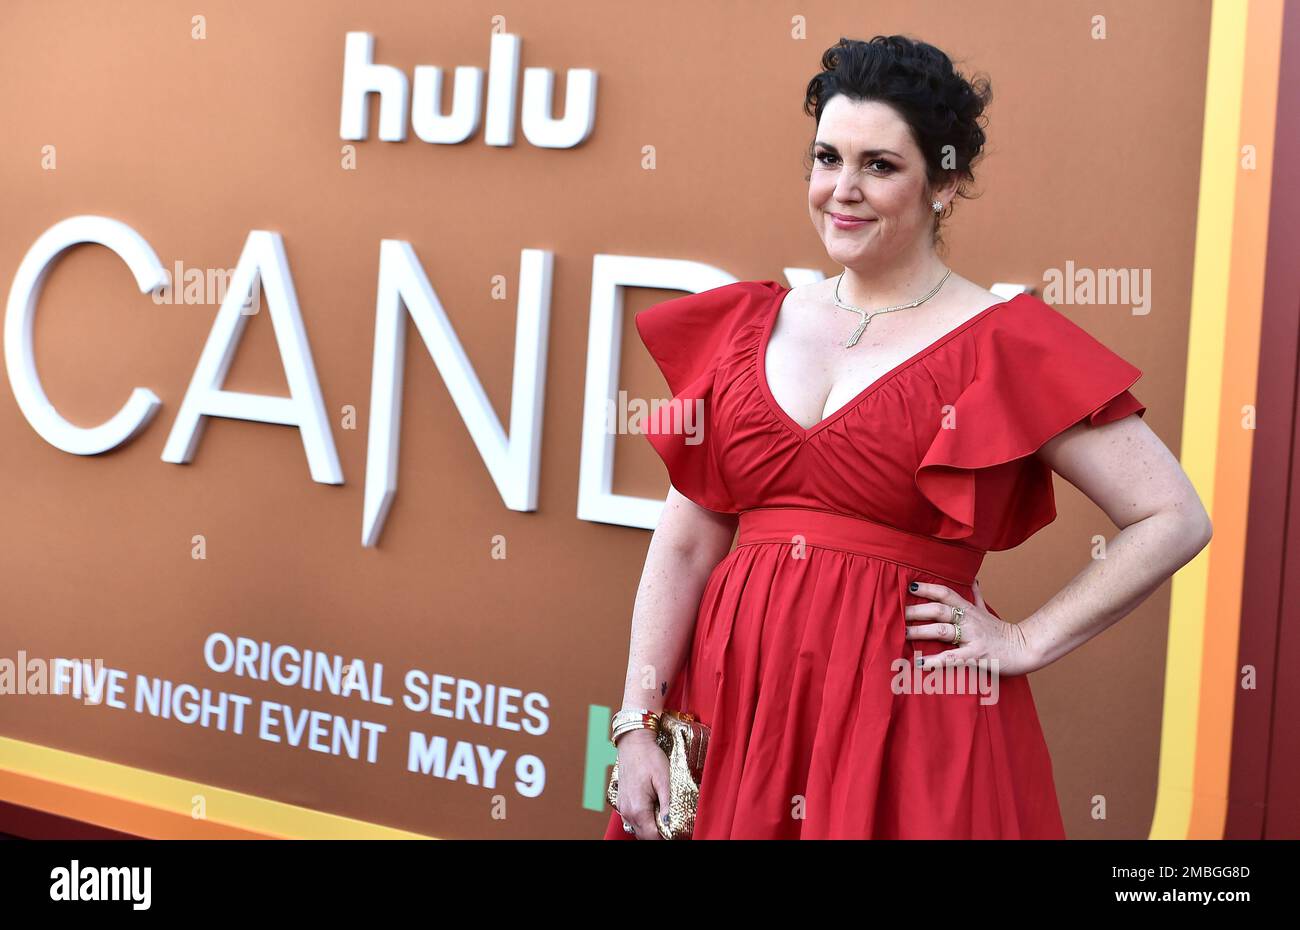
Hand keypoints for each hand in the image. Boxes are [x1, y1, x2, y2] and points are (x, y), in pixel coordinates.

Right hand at [611, 728, 671, 839]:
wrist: (633, 742)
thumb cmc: (649, 758)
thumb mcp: (664, 780)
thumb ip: (667, 805)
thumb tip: (670, 824)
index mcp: (638, 808)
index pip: (652, 836)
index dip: (666, 835)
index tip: (677, 830)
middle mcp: (627, 811)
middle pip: (644, 835)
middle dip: (659, 833)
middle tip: (673, 823)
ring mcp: (622, 807)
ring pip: (637, 828)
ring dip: (651, 827)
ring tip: (664, 815)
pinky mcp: (622, 802)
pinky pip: (632, 819)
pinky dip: (643, 820)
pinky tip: (654, 809)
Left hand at [904, 578, 1039, 676]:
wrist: (1024, 649)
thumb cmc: (1001, 631)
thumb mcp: (986, 611)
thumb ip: (975, 596)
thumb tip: (973, 579)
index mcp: (969, 609)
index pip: (945, 593)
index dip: (928, 588)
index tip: (909, 586)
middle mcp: (969, 620)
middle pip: (939, 610)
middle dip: (916, 611)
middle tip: (895, 613)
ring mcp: (973, 638)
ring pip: (943, 631)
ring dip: (921, 632)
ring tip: (902, 634)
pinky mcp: (977, 656)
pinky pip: (954, 658)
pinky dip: (936, 661)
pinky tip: (921, 663)